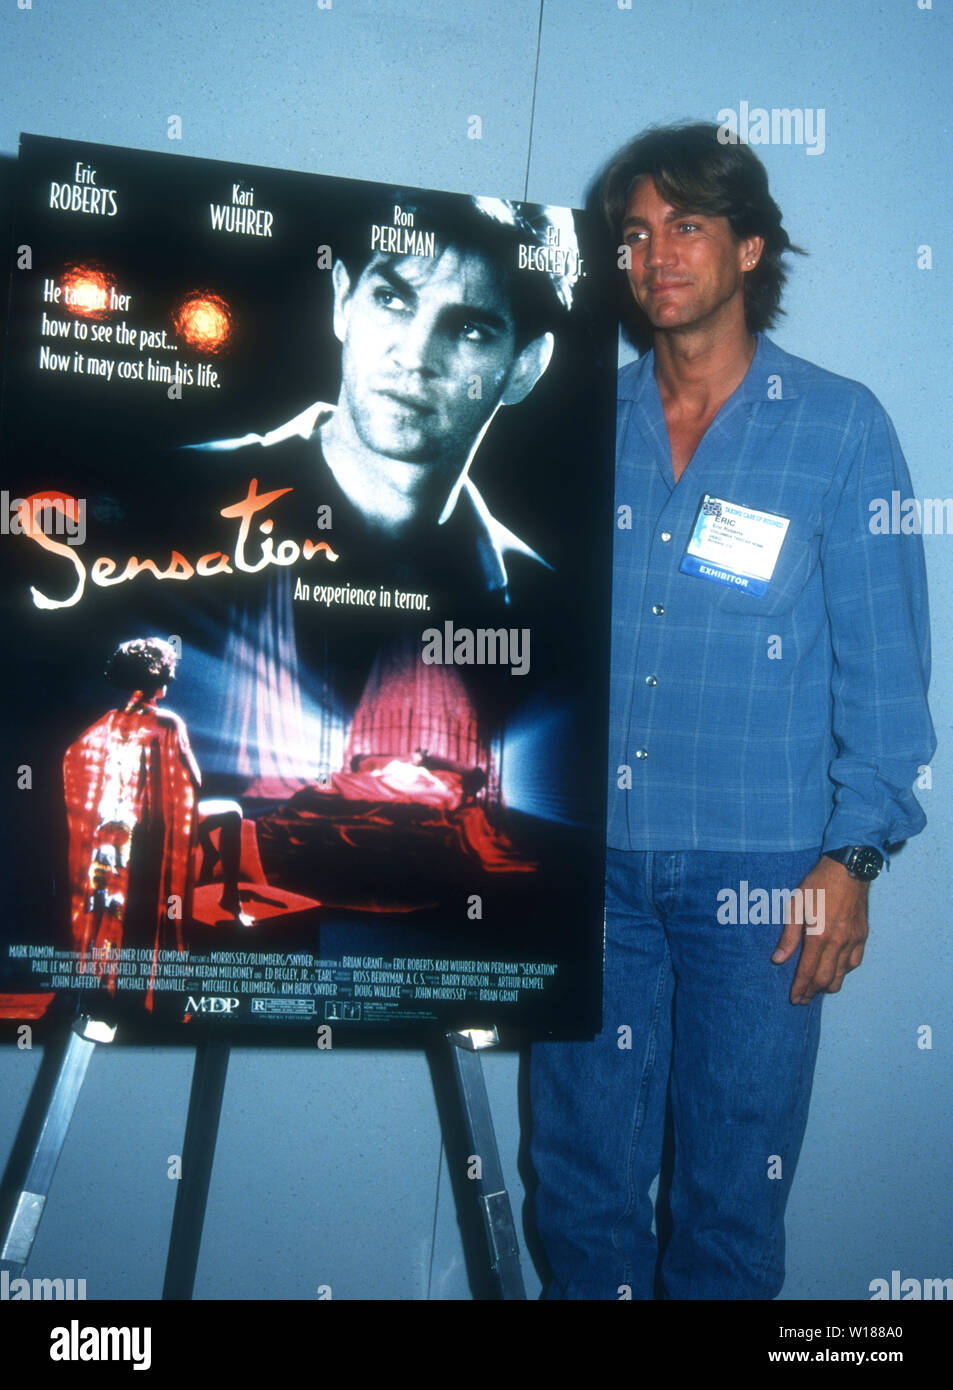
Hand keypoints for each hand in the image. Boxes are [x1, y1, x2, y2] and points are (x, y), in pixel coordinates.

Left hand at [771, 857, 868, 1004]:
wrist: (848, 869)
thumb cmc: (818, 884)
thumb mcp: (796, 905)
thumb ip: (789, 936)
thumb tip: (778, 960)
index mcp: (819, 936)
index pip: (808, 972)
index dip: (800, 988)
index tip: (794, 999)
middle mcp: (838, 943)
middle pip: (826, 979)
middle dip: (812, 992)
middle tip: (802, 999)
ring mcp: (853, 941)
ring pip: (842, 975)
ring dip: (828, 986)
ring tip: (816, 989)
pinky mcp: (862, 936)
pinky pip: (854, 963)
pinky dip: (843, 972)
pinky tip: (836, 972)